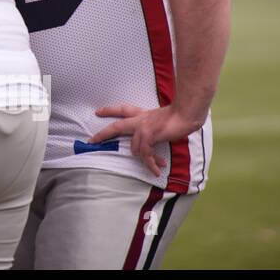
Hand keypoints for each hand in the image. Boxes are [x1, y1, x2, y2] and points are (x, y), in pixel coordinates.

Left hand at [90, 103, 206, 176]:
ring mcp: (143, 126)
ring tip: (155, 167)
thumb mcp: (162, 119)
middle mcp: (139, 119)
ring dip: (144, 159)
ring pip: (134, 147)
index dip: (109, 111)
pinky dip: (150, 163)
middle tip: (92, 140)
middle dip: (103, 134)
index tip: (98, 111)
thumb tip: (152, 139)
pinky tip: (156, 170)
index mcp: (142, 114)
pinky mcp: (149, 134)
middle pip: (116, 126)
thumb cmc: (179, 116)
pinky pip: (145, 153)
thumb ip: (154, 126)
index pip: (122, 110)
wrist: (187, 112)